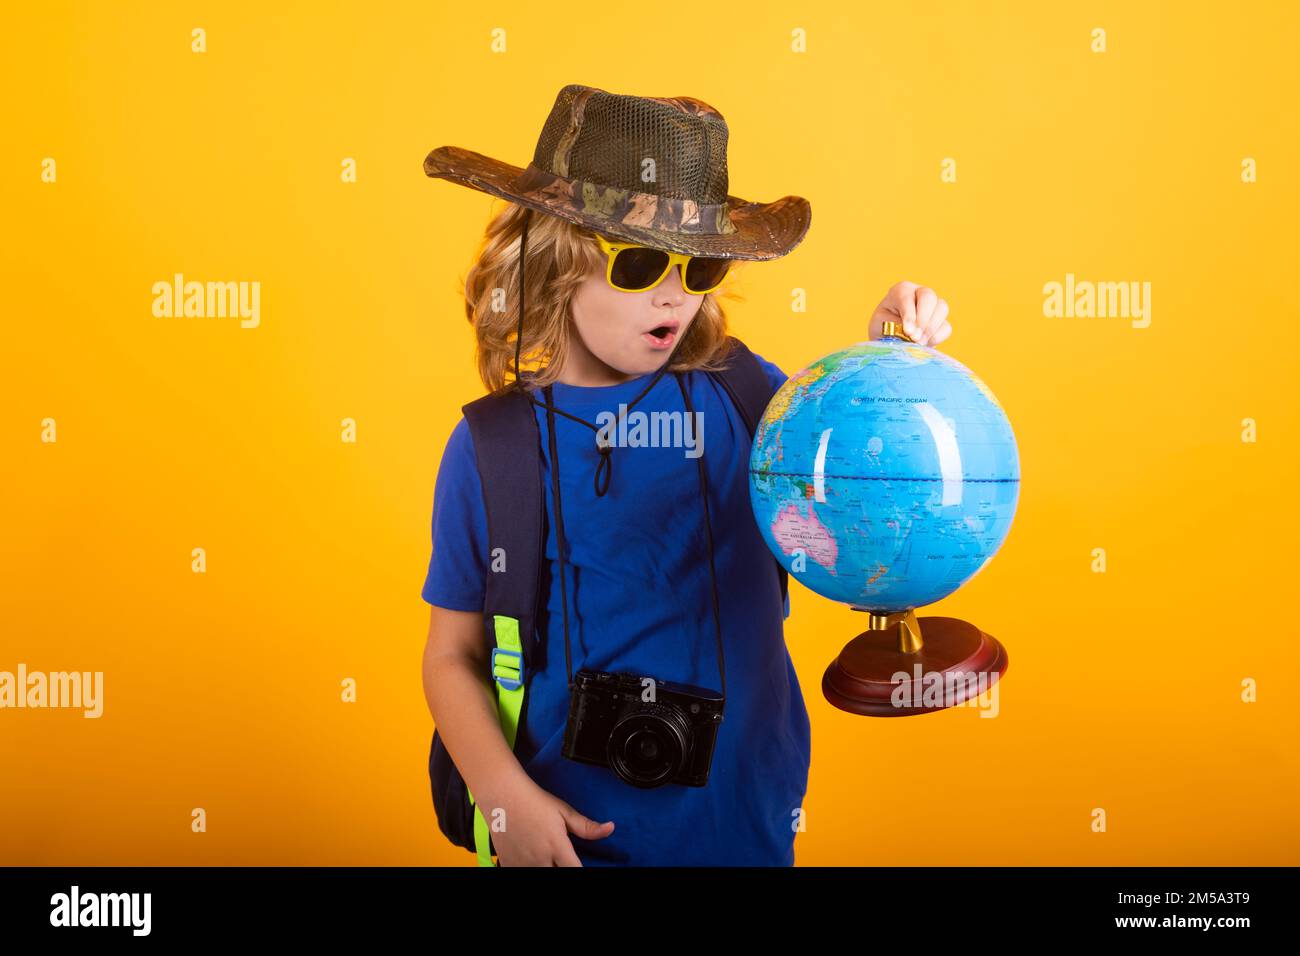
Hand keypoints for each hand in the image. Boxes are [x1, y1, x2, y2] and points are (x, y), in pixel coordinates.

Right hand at [477, 777, 614, 866]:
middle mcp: (540, 859)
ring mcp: (523, 864)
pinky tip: (533, 858)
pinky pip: (523, 872)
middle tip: (562, 858)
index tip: (577, 864)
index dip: (579, 870)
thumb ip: (587, 827)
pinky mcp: (509, 864)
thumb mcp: (564, 811)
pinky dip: (531, 867)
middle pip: (557, 875)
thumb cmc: (534, 801)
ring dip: (547, 867)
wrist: (503, 796)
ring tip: (547, 856)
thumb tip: (610, 828)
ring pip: (541, 874)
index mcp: (557, 847)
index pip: (575, 871)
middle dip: (562, 867)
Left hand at [868, 282, 951, 347]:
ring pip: (942, 309)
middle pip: (929, 297)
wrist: (890, 339)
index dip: (909, 315)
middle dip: (922, 319)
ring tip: (917, 343)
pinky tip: (923, 344)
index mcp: (902, 290)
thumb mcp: (881, 324)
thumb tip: (912, 333)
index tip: (907, 331)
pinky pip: (946, 327)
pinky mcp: (942, 322)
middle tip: (914, 337)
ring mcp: (934, 306)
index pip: (908, 297)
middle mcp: (920, 293)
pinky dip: (936, 337)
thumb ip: (894, 325)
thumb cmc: (883, 328)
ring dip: (930, 328)